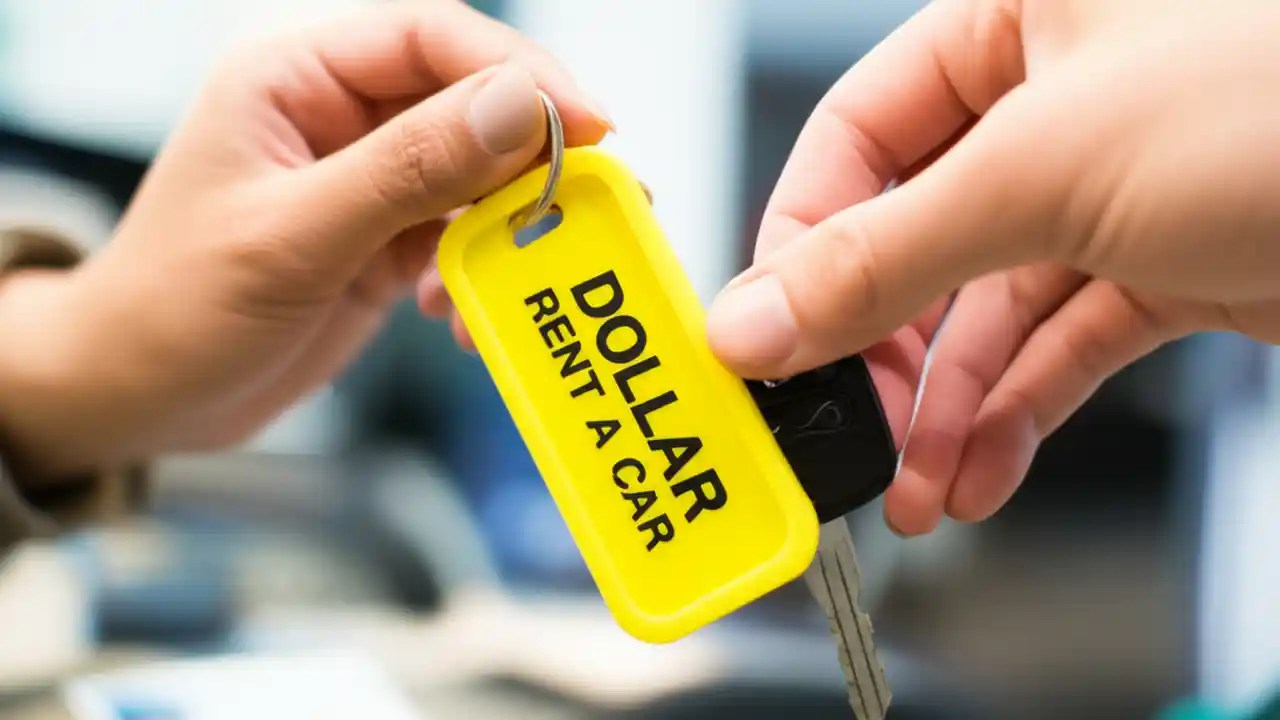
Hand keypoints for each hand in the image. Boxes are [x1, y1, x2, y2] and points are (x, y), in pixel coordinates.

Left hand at [0, 1, 610, 477]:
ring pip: (479, 173)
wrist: (138, 397)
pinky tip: (464, 318)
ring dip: (517, 223)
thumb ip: (406, 170)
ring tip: (539, 272)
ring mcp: (368, 179)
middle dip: (538, 154)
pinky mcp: (385, 239)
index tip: (592, 125)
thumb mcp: (293, 237)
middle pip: (472, 102)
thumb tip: (522, 109)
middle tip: (601, 199)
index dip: (521, 73)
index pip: (433, 38)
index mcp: (297, 75)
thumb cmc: (177, 308)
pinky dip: (485, 272)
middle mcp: (340, 113)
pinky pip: (464, 235)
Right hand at [706, 0, 1279, 534]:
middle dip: (881, 349)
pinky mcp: (1164, 261)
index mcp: (1009, 18)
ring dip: (944, 406)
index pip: (853, 138)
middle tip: (845, 426)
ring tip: (913, 487)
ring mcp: (1111, 186)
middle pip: (915, 235)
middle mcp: (1051, 99)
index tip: (767, 340)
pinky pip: (1061, 343)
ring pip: (986, 308)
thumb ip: (882, 254)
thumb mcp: (1044, 170)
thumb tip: (756, 317)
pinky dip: (1017, 412)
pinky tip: (979, 470)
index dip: (801, 245)